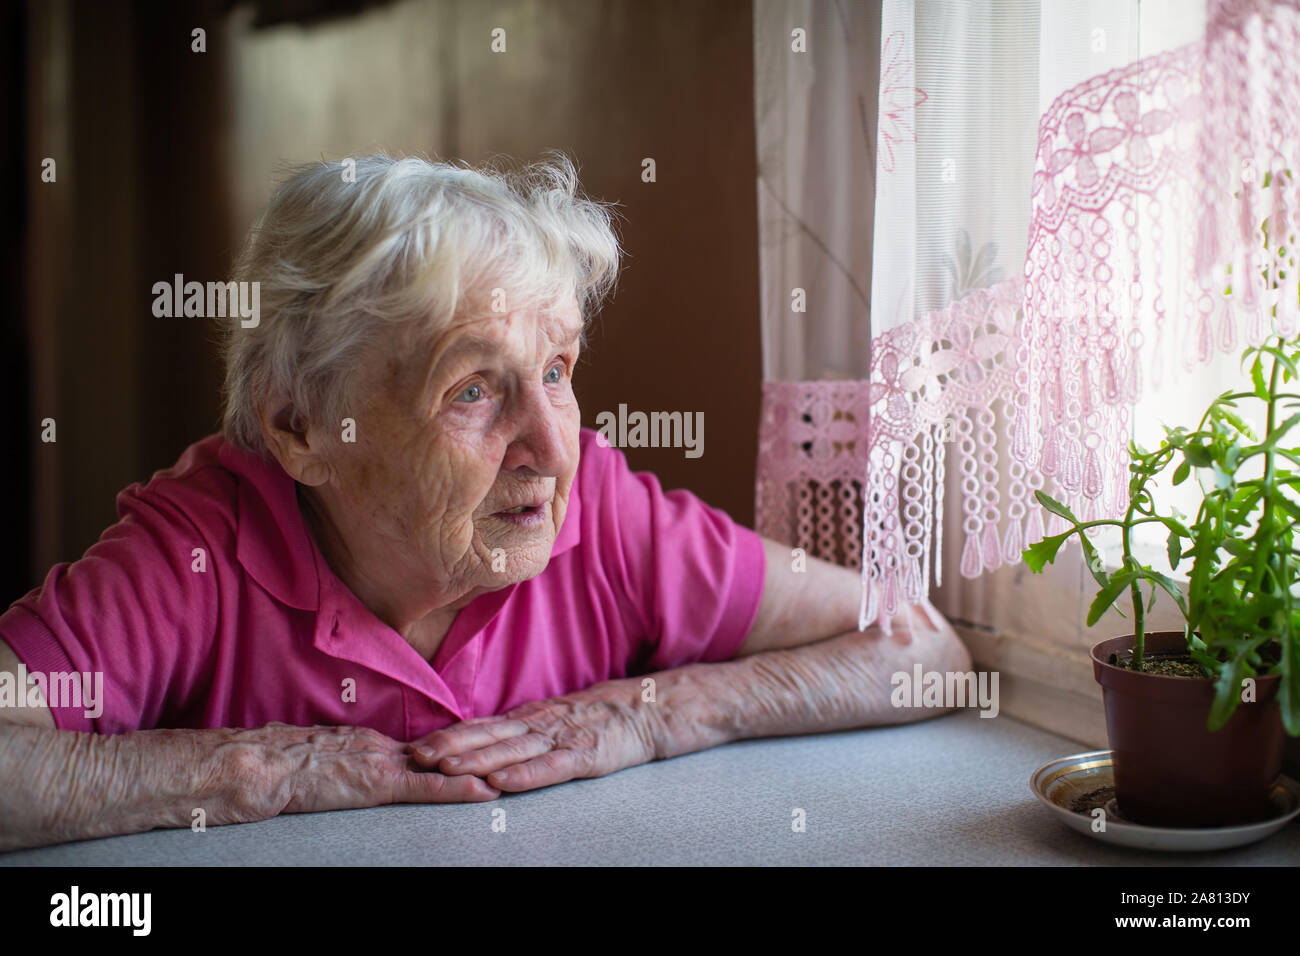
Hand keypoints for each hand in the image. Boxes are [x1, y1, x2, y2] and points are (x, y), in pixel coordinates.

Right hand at [198, 721, 501, 824]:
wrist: (249, 765)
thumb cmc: (262, 766)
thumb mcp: (300, 761)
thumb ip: (323, 763)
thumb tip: (324, 770)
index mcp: (359, 741)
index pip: (412, 747)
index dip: (446, 752)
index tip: (474, 752)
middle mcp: (376, 745)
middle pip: (436, 753)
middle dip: (472, 759)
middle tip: (508, 759)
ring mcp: (379, 763)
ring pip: (440, 767)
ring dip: (476, 772)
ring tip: (512, 775)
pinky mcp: (376, 783)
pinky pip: (426, 788)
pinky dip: (458, 790)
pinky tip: (485, 792)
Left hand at [406, 679, 663, 792]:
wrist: (645, 710)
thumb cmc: (595, 718)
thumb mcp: (553, 719)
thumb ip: (520, 730)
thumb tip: (480, 741)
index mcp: (529, 717)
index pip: (481, 726)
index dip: (449, 736)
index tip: (417, 745)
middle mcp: (539, 724)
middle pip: (488, 735)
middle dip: (450, 746)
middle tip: (417, 756)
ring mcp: (561, 738)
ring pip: (512, 750)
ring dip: (477, 759)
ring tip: (447, 768)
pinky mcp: (585, 754)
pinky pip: (551, 766)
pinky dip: (525, 774)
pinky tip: (502, 782)